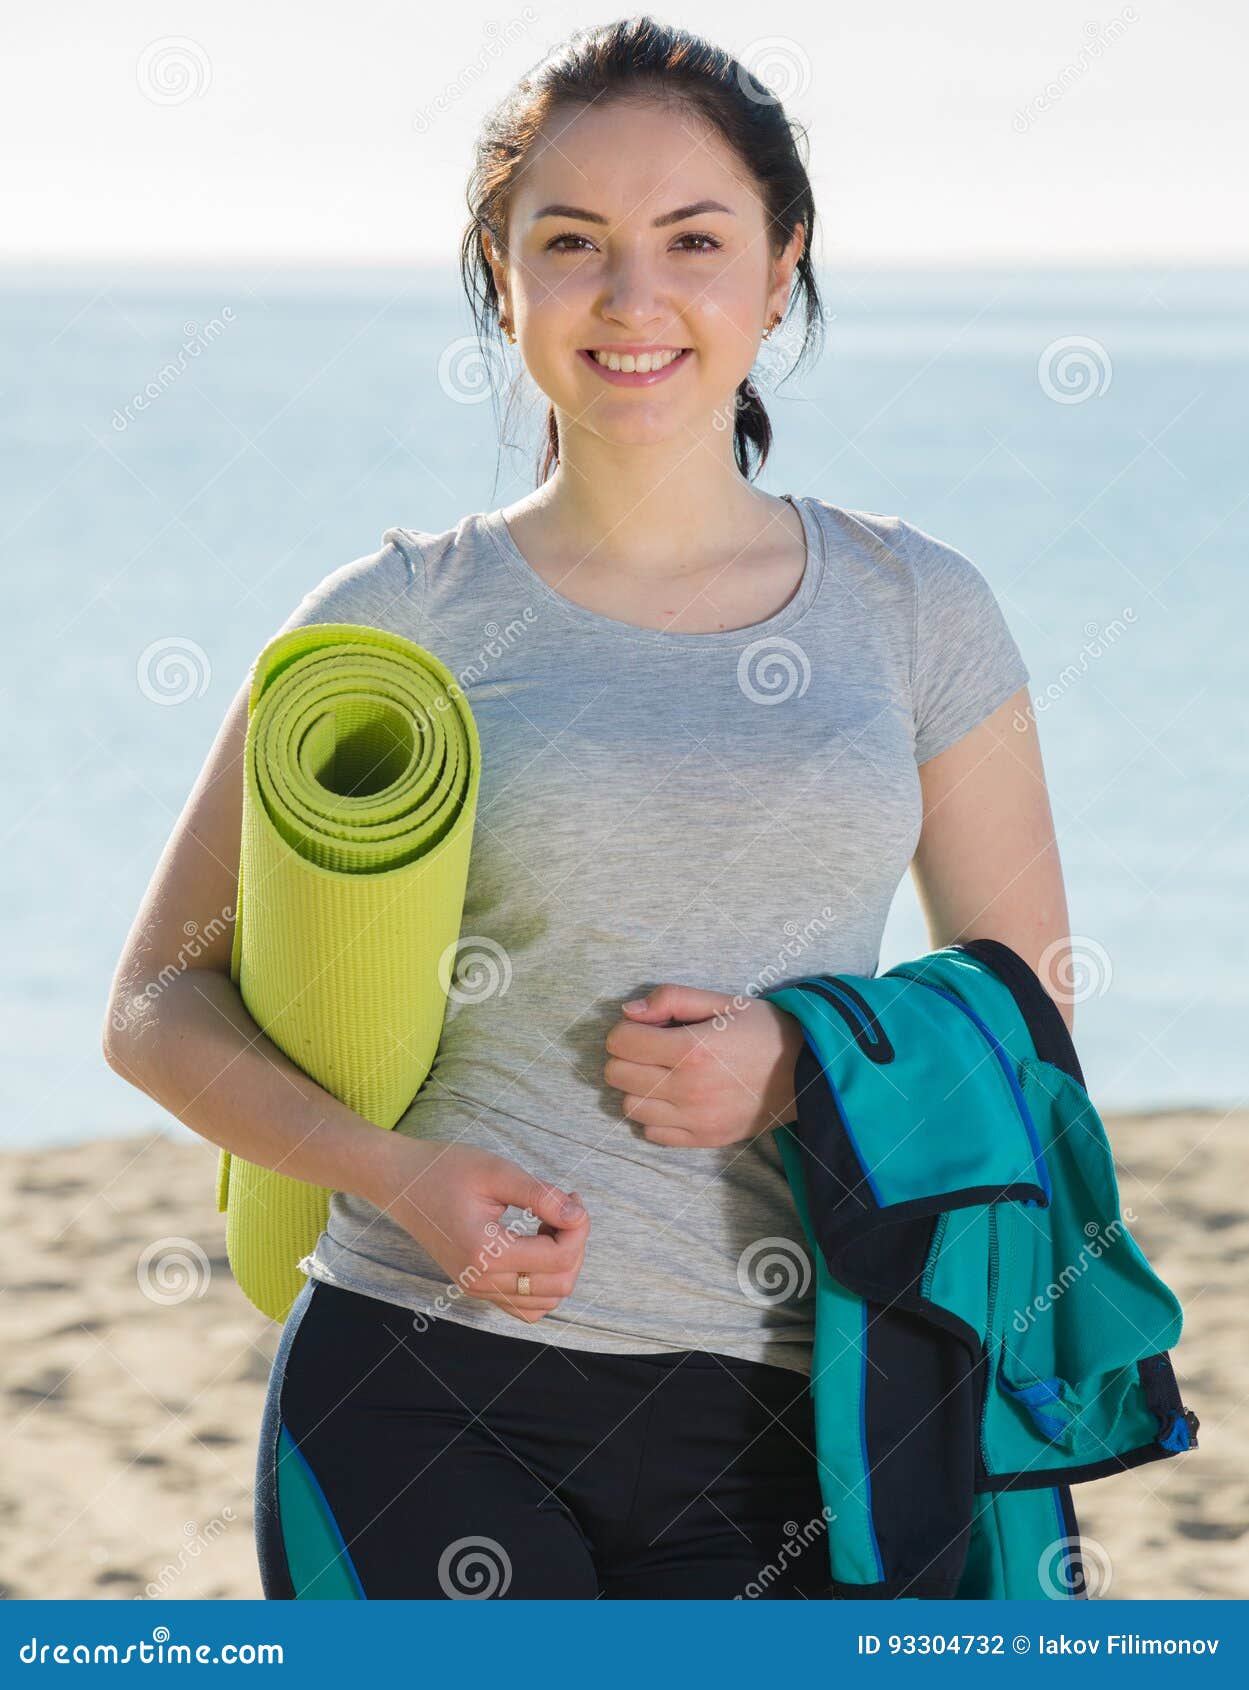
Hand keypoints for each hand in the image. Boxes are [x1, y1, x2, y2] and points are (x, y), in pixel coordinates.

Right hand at [363, 1137, 589, 1322]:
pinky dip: (543, 1283)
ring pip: (546, 1302)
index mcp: (485, 1254)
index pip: (559, 1258)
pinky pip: (525, 1305)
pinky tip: (538, 1246)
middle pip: (559, 1285)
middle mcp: (481, 1282)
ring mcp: (478, 1290)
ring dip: (561, 1265)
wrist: (402, 1183)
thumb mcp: (497, 1172)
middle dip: (575, 1245)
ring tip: (549, 1226)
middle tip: (564, 1208)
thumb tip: (579, 1217)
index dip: (579, 1227)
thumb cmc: (445, 1170)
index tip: (572, 1197)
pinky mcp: (478, 1289)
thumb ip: (542, 1196)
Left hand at [603, 983, 804, 1147]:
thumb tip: (628, 1012)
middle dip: (625, 1056)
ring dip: (636, 1087)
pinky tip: (672, 1099)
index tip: (644, 1027)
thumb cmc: (765, 1031)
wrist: (807, 1073)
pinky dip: (653, 1116)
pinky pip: (651, 1133)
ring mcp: (694, 1118)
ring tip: (660, 1074)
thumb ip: (672, 998)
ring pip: (629, 1107)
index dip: (625, 1030)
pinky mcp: (703, 1139)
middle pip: (617, 1075)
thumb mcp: (723, 1001)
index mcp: (691, 1049)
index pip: (620, 1042)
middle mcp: (687, 1088)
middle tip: (648, 1048)